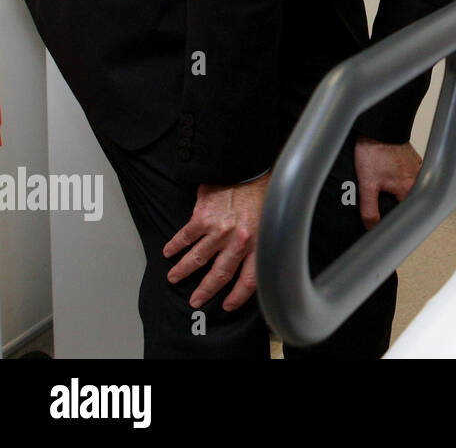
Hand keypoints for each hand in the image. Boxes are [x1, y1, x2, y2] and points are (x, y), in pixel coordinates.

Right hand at [164, 172, 269, 310]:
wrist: (249, 167)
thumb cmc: (261, 192)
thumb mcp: (269, 220)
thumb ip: (260, 242)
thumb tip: (253, 259)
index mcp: (258, 243)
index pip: (249, 279)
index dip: (238, 296)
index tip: (228, 305)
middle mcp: (239, 240)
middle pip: (220, 274)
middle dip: (206, 291)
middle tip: (196, 300)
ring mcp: (220, 230)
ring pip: (198, 259)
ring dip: (184, 270)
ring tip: (174, 277)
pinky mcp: (203, 218)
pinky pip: (185, 237)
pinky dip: (175, 246)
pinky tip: (169, 252)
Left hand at [354, 137, 422, 229]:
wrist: (379, 128)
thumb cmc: (374, 152)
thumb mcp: (367, 185)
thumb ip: (369, 210)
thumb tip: (372, 226)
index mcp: (408, 188)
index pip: (409, 211)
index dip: (400, 219)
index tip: (393, 222)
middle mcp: (416, 177)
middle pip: (411, 198)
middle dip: (400, 204)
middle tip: (388, 204)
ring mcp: (415, 166)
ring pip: (412, 184)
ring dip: (402, 189)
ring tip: (389, 189)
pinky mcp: (411, 156)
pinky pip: (411, 171)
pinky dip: (403, 175)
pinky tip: (392, 174)